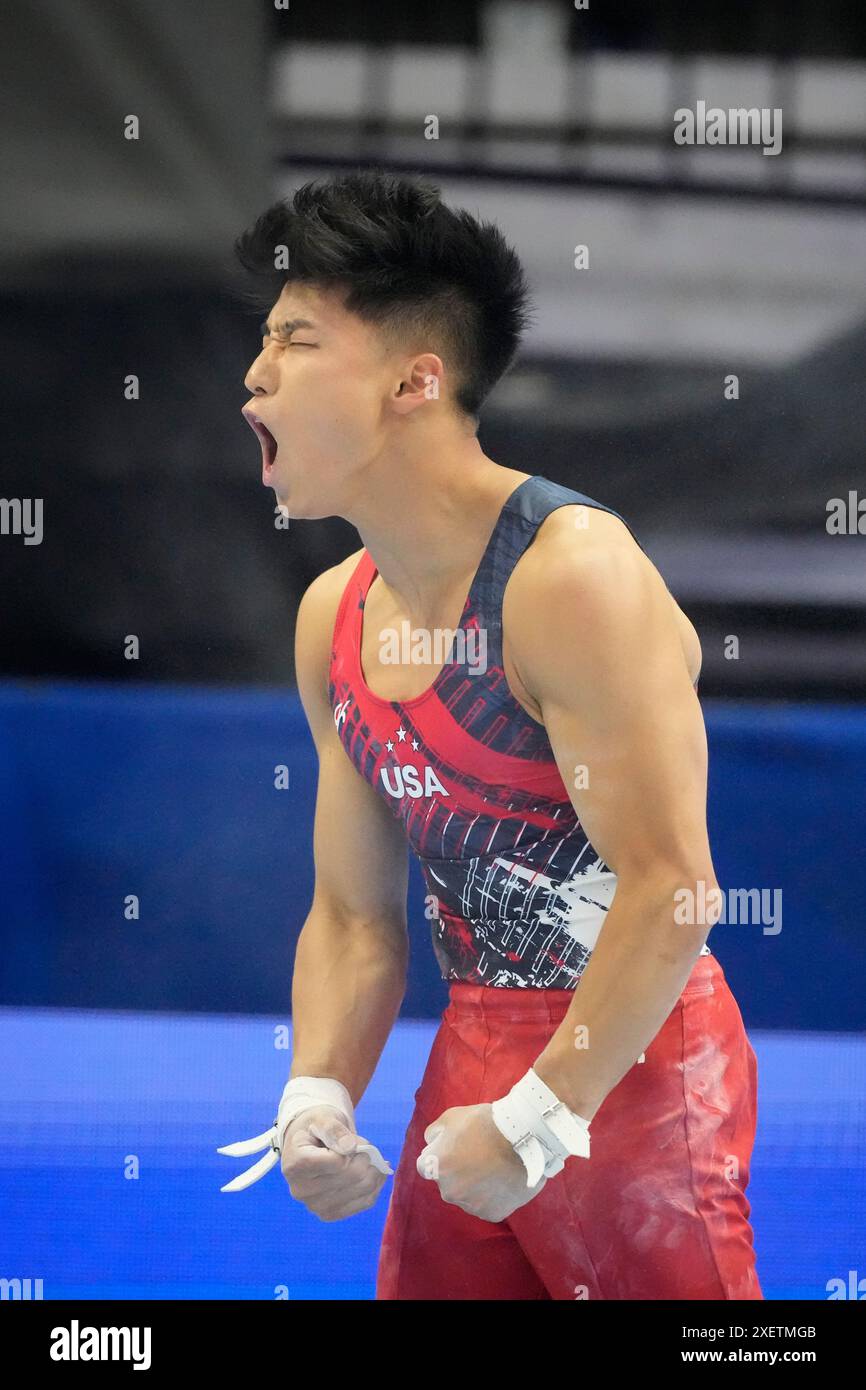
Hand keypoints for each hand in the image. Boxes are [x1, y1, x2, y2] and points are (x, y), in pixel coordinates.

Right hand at [280, 1105, 391, 1221]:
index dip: (353, 1146)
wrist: (308, 1144)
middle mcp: (301, 1190)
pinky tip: (372, 1173)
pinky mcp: (330, 1214)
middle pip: (352, 1176)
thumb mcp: (322, 1118)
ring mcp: (315, 1206)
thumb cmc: (315, 1128)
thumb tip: (350, 1147)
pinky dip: (375, 1185)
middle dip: (365, 1157)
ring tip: (368, 1158)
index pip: (338, 1161)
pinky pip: (365, 1202)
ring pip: (363, 1190)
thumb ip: (334, 1129)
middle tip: (363, 1147)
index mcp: (295, 1164)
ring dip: (374, 1170)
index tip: (351, 1139)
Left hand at [416, 1103, 545, 1222]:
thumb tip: (431, 1144)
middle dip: (457, 1172)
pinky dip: (491, 1196)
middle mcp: (450, 1191)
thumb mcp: (452, 1116)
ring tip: (493, 1168)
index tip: (454, 1149)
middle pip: (447, 1183)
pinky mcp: (492, 1214)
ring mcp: (471, 1205)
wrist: (525, 1138)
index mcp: (437, 1167)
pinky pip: (486, 1206)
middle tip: (477, 1156)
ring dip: (474, 1186)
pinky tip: (502, 1180)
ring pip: (467, 1196)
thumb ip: (434, 1133)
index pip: (426, 1166)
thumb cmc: (486, 1122)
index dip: (440, 1156)